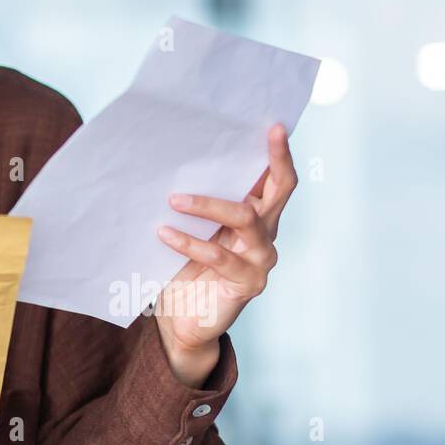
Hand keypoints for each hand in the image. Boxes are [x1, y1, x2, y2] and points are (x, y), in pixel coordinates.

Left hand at [152, 123, 297, 369]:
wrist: (180, 320)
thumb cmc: (181, 267)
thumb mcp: (189, 229)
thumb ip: (191, 203)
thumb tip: (170, 164)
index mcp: (254, 215)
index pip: (274, 179)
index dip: (278, 153)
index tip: (274, 125)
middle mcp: (265, 233)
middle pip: (279, 191)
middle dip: (275, 160)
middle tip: (267, 134)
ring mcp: (261, 259)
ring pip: (246, 218)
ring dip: (209, 204)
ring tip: (174, 199)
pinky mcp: (248, 283)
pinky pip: (219, 256)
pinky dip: (189, 243)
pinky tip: (165, 234)